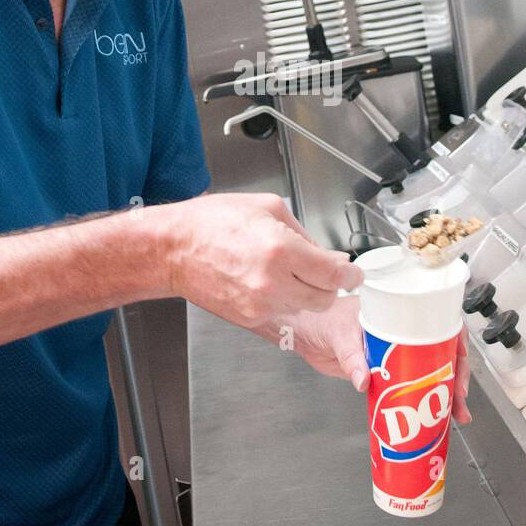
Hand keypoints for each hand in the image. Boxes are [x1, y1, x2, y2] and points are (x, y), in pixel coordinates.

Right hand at [159, 193, 363, 327]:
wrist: (173, 249)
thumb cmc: (212, 223)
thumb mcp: (267, 208)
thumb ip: (305, 234)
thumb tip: (331, 256)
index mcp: (281, 250)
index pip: (334, 275)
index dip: (350, 275)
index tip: (353, 273)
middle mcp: (272, 283)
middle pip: (325, 298)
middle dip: (329, 285)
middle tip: (321, 270)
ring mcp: (259, 304)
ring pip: (304, 307)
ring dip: (304, 291)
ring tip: (284, 270)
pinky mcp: (248, 318)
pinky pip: (281, 312)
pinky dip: (282, 299)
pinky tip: (265, 280)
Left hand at [269, 295, 472, 424]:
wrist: (303, 332)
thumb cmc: (321, 320)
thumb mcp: (340, 335)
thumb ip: (352, 358)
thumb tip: (365, 380)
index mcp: (398, 313)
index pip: (439, 325)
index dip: (455, 346)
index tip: (459, 368)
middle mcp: (402, 331)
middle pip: (441, 353)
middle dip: (455, 379)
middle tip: (459, 402)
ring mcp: (396, 352)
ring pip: (429, 371)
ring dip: (444, 394)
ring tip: (454, 416)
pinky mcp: (385, 370)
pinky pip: (409, 383)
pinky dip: (421, 400)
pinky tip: (429, 416)